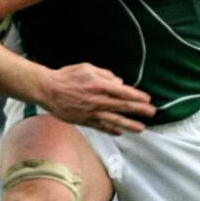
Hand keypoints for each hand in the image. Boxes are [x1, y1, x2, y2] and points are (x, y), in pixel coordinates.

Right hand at [38, 63, 154, 134]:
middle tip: (152, 113)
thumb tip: (119, 82)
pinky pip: (100, 126)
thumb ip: (105, 75)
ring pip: (114, 120)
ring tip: (141, 128)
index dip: (137, 97)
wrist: (48, 90)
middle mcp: (98, 100)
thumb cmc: (67, 76)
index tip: (148, 100)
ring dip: (129, 124)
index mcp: (100, 85)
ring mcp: (91, 112)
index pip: (123, 92)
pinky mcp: (84, 120)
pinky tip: (120, 132)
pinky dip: (111, 129)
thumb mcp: (87, 68)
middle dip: (139, 110)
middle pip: (123, 106)